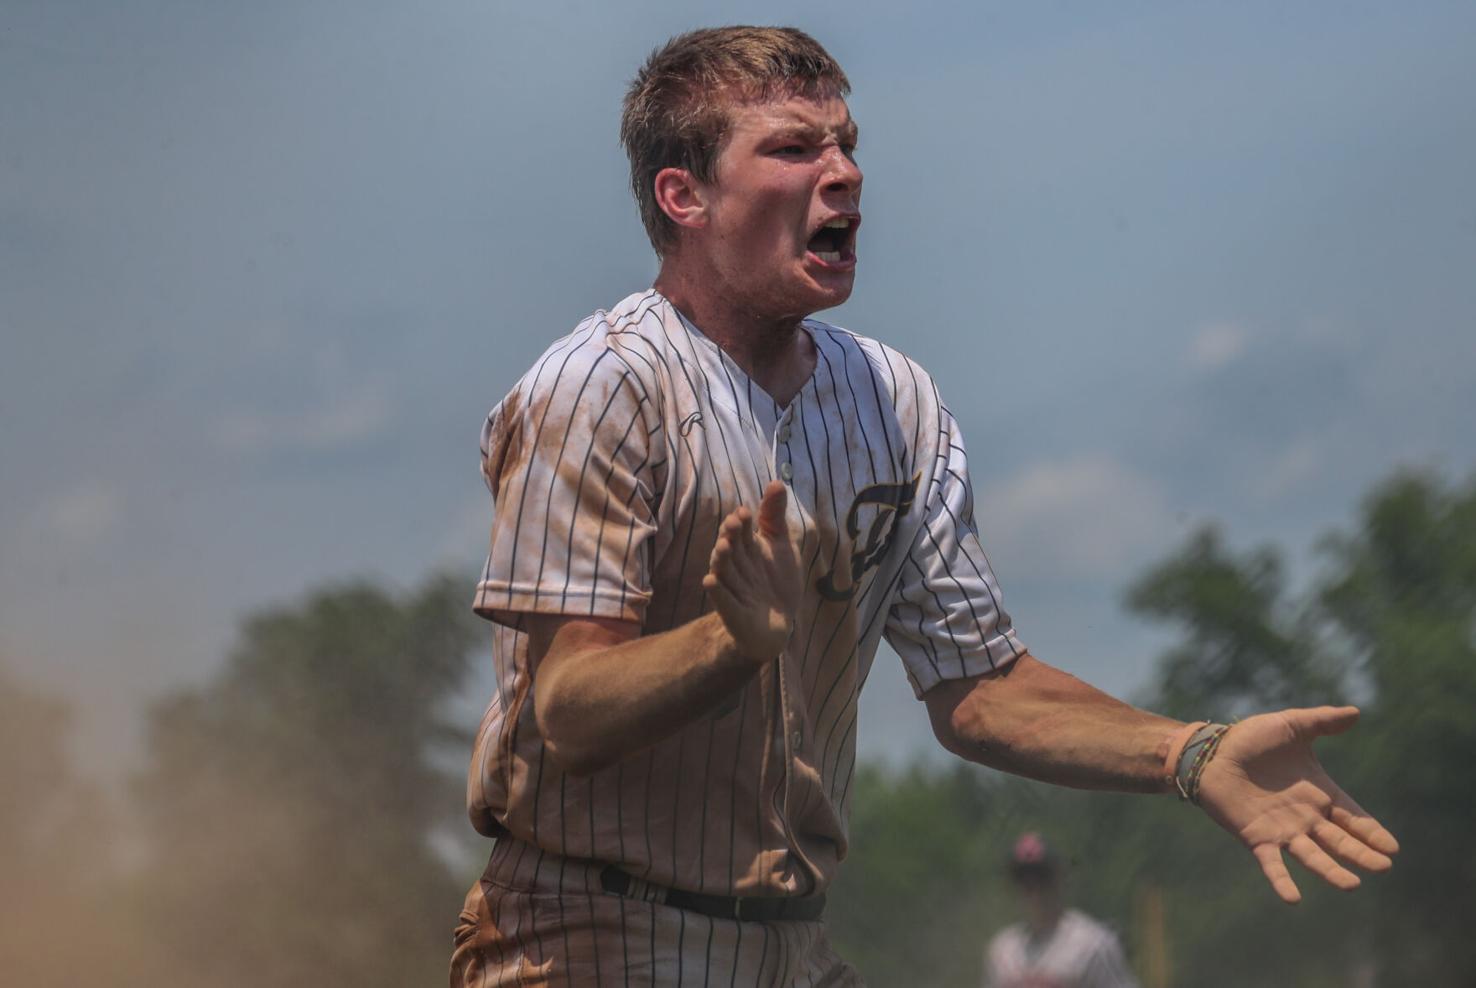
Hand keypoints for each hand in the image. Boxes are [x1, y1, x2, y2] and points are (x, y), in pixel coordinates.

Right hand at [702, 480, 801, 664]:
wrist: (779, 622)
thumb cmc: (777, 580)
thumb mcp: (780, 544)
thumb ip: (774, 516)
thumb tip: (776, 481)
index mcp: (746, 549)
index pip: (741, 533)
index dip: (742, 523)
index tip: (745, 511)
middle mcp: (736, 566)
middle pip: (730, 548)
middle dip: (731, 536)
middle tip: (735, 523)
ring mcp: (732, 589)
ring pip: (723, 571)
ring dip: (721, 559)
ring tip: (723, 546)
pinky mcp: (732, 612)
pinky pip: (722, 600)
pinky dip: (717, 592)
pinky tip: (710, 581)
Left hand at [1197, 706, 1398, 902]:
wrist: (1210, 752)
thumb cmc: (1250, 740)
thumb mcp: (1291, 726)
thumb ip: (1322, 722)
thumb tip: (1356, 713)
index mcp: (1319, 794)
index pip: (1353, 817)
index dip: (1371, 832)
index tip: (1392, 848)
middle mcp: (1305, 817)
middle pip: (1340, 841)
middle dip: (1361, 854)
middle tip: (1382, 866)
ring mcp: (1282, 830)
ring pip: (1313, 856)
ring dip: (1331, 871)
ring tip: (1352, 884)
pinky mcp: (1257, 838)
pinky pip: (1272, 864)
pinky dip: (1282, 881)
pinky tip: (1293, 899)